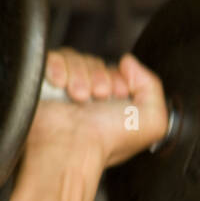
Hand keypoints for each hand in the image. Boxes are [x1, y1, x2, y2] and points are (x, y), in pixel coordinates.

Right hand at [25, 48, 169, 174]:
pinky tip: (61, 86)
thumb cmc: (109, 140)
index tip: (118, 95)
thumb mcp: (154, 121)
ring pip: (75, 58)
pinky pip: (52, 57)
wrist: (73, 144)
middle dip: (99, 76)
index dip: (120, 79)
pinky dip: (58, 67)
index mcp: (115, 109)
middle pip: (96, 63)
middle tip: (98, 97)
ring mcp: (66, 91)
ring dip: (79, 74)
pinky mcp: (45, 83)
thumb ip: (154, 88)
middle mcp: (91, 101)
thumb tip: (128, 63)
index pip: (118, 72)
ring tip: (80, 97)